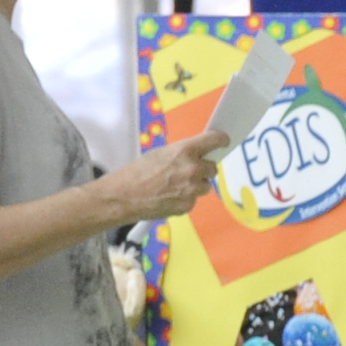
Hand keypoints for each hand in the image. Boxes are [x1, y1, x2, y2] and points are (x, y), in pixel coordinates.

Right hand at [100, 132, 221, 223]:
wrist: (122, 197)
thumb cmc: (136, 173)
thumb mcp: (159, 154)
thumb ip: (181, 154)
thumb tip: (196, 155)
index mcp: (185, 151)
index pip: (214, 140)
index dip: (220, 141)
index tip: (223, 141)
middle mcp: (193, 169)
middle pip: (212, 167)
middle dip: (202, 169)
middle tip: (185, 171)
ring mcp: (193, 189)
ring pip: (205, 185)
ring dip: (195, 185)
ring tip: (172, 186)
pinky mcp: (189, 205)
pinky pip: (194, 199)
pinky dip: (185, 198)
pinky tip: (168, 197)